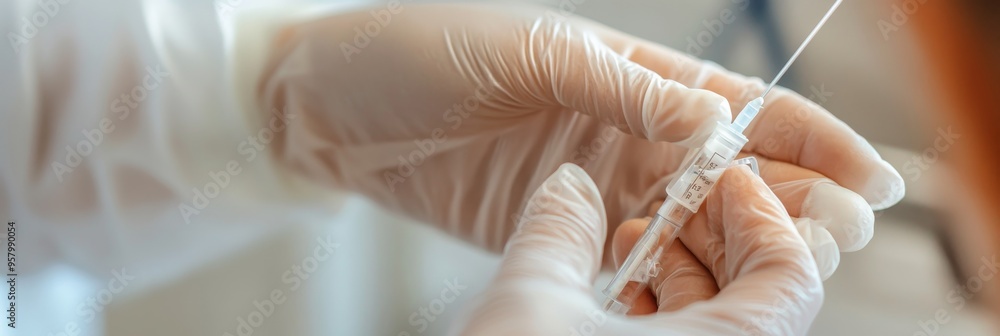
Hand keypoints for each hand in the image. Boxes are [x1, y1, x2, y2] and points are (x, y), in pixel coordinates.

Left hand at [258, 3, 903, 275]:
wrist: (328, 102)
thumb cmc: (418, 52)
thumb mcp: (527, 52)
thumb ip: (620, 90)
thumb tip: (711, 119)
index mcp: (628, 74)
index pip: (741, 108)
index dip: (812, 140)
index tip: (870, 180)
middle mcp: (622, 131)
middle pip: (732, 175)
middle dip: (792, 205)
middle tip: (836, 242)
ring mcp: (589, 186)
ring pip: (688, 226)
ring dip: (736, 252)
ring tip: (778, 278)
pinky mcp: (551, 230)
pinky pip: (624, 261)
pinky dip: (661, 282)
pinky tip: (684, 303)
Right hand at [456, 164, 821, 334]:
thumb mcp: (528, 305)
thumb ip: (559, 231)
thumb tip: (569, 187)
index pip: (790, 275)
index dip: (756, 214)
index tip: (717, 176)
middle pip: (761, 302)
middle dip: (713, 240)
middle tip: (667, 204)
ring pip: (725, 334)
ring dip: (686, 280)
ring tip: (630, 246)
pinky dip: (667, 326)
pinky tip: (616, 300)